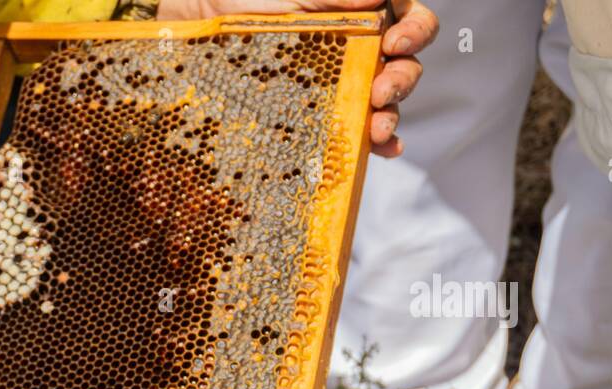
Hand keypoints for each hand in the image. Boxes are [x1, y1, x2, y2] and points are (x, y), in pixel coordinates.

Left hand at [153, 0, 437, 157]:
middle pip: (403, 66)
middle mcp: (358, 49)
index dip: (415, 30)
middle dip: (402, 80)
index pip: (408, 18)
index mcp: (360, 13)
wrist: (196, 31)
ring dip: (390, 117)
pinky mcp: (316, 118)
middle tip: (382, 91)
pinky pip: (352, 135)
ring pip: (383, 103)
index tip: (394, 41)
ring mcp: (339, 86)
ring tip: (377, 127)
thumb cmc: (243, 2)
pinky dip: (372, 145)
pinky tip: (380, 150)